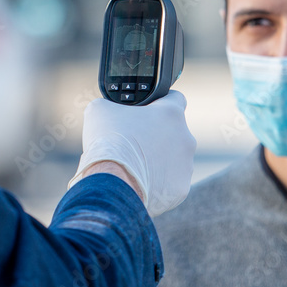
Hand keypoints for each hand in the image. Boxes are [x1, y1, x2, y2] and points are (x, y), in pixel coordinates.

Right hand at [69, 91, 195, 216]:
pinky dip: (159, 183)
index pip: (176, 98)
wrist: (112, 182)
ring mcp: (186, 165)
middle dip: (157, 136)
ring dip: (159, 160)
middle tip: (136, 143)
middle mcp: (185, 138)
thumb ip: (111, 104)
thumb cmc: (109, 143)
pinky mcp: (181, 187)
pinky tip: (141, 182)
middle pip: (174, 133)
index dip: (162, 103)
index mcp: (171, 114)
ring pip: (175, 159)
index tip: (150, 110)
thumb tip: (107, 109)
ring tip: (137, 166)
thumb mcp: (100, 110)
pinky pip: (171, 182)